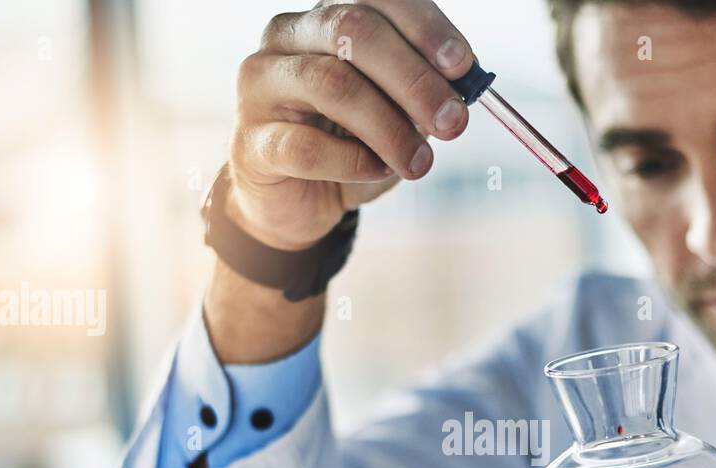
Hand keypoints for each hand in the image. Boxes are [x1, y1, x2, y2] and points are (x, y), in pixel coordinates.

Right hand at [230, 0, 474, 249]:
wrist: (301, 200)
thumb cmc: (351, 144)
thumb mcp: (396, 111)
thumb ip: (422, 91)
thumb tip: (461, 87)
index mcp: (326, 17)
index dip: (424, 27)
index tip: (463, 66)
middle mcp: (287, 36)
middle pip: (353, 31)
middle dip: (413, 78)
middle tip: (453, 122)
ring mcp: (261, 85)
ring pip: (331, 85)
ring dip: (389, 128)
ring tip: (421, 162)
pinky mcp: (252, 141)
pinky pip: (306, 146)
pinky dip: (353, 162)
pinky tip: (377, 171)